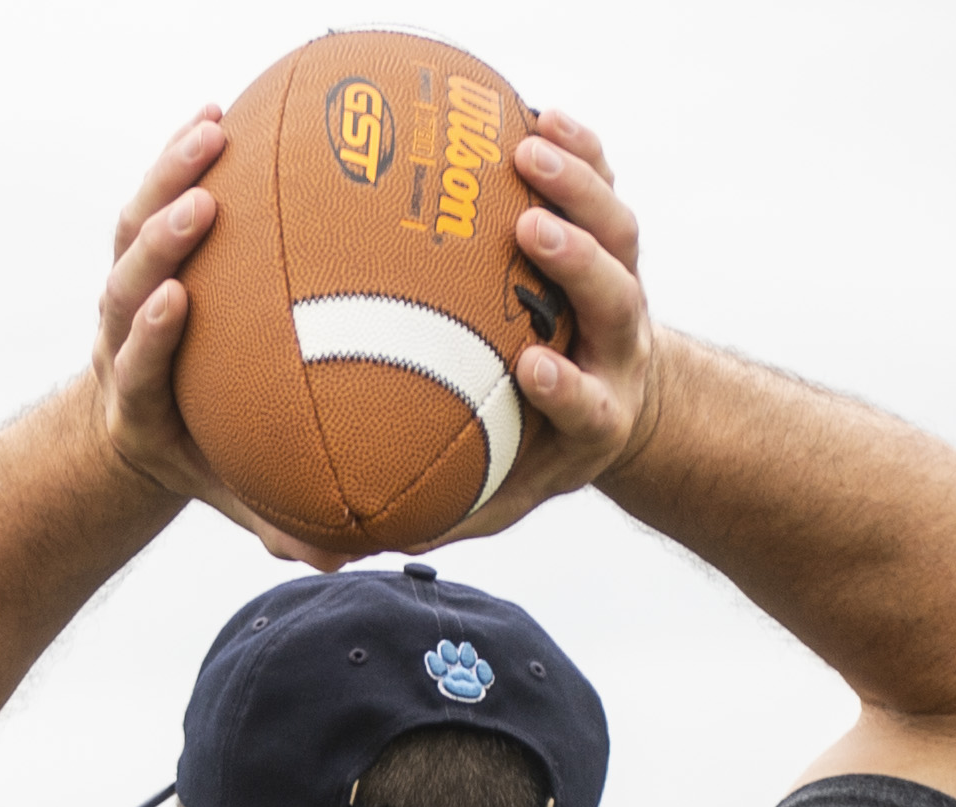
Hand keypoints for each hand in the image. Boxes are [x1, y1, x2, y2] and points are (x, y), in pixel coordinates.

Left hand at [87, 108, 358, 567]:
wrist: (140, 429)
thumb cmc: (204, 463)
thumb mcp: (237, 500)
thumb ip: (281, 523)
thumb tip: (338, 553)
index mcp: (139, 403)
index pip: (135, 364)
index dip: (148, 335)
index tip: (174, 305)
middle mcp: (122, 341)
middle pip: (125, 283)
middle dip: (156, 243)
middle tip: (199, 205)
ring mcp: (129, 293)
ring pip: (131, 227)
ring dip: (167, 176)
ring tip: (213, 130)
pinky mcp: (141, 255)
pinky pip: (153, 195)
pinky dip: (177, 156)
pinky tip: (217, 113)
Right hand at [434, 111, 665, 546]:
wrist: (614, 403)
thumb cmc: (529, 459)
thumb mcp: (489, 499)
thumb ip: (428, 516)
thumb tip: (333, 545)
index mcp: (593, 419)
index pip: (587, 403)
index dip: (567, 388)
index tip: (531, 369)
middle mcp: (617, 349)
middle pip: (615, 300)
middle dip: (580, 263)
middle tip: (532, 229)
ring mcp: (622, 288)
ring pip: (619, 231)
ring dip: (579, 185)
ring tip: (527, 144)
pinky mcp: (614, 242)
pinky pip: (606, 184)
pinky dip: (583, 148)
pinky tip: (538, 112)